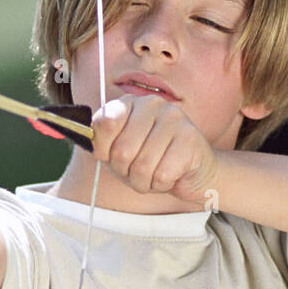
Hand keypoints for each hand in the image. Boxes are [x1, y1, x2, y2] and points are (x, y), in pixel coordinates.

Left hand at [91, 95, 219, 205]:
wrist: (195, 173)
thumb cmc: (154, 162)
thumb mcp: (121, 152)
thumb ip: (103, 144)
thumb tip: (91, 143)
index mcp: (132, 104)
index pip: (104, 123)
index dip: (104, 150)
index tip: (113, 156)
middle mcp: (152, 105)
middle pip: (122, 151)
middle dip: (127, 172)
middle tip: (139, 170)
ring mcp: (174, 119)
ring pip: (142, 166)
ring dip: (144, 182)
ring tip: (155, 174)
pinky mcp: (190, 139)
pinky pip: (161, 175)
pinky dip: (161, 185)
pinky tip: (171, 176)